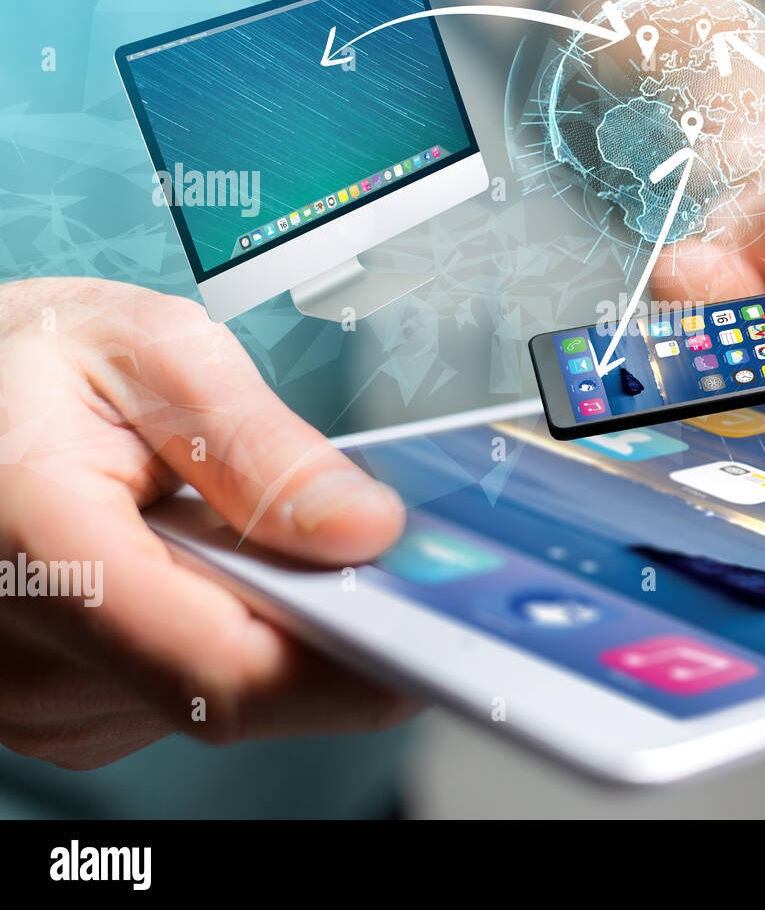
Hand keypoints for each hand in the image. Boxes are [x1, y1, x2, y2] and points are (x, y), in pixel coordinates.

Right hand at [0, 279, 414, 768]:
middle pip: (237, 691)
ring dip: (281, 626)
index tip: (429, 619)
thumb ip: (260, 448)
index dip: (349, 657)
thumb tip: (363, 529)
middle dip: (331, 626)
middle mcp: (24, 658)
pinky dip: (238, 633)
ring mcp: (41, 696)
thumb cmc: (23, 367)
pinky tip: (221, 568)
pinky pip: (191, 692)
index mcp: (33, 550)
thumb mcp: (151, 354)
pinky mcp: (65, 706)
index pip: (225, 670)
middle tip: (381, 554)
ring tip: (265, 538)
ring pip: (222, 699)